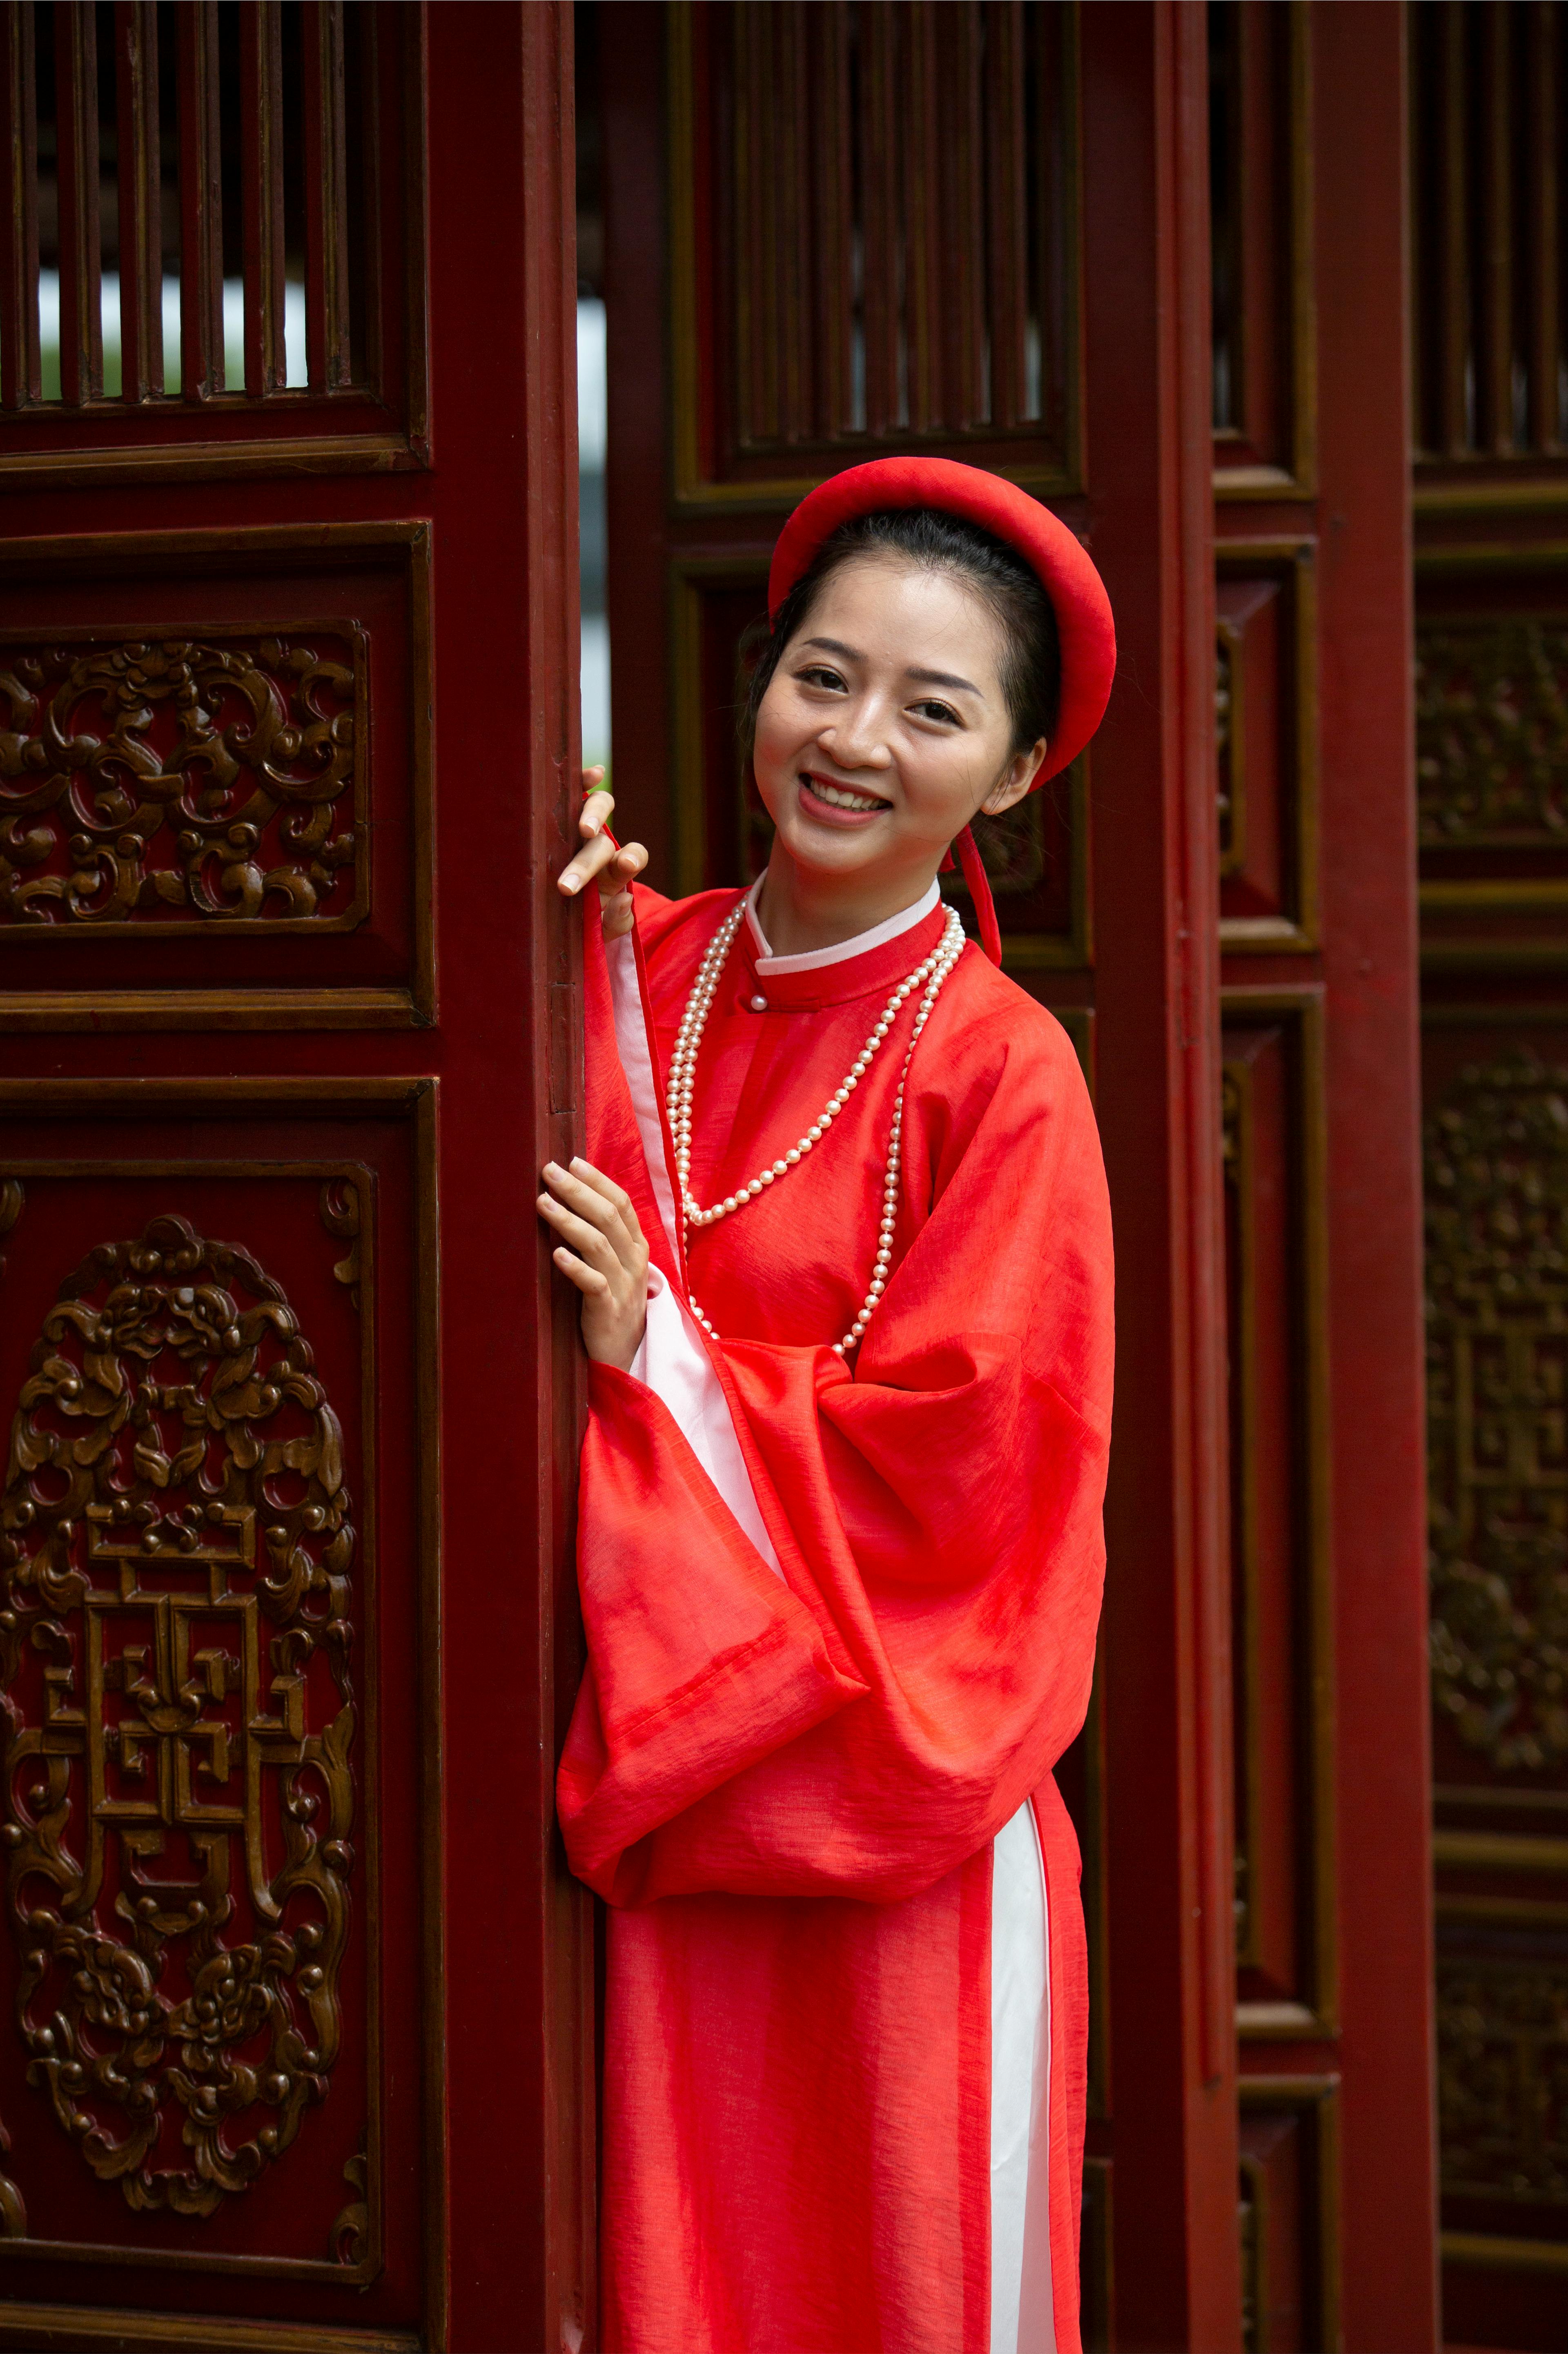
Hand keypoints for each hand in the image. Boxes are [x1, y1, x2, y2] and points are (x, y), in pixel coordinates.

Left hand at [538, 1157, 649, 1369]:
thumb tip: (568, 1199)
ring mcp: (623, 1286)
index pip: (622, 1203)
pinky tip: (555, 1253)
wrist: (621, 1355)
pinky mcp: (608, 1311)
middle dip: (578, 1190)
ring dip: (569, 1220)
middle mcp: (633, 1262)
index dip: (598, 1180)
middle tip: (549, 1172)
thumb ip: (600, 1236)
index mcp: (636, 1247)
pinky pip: (593, 1284)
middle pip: (609, 1216)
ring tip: (543, 1202)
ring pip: (599, 1244)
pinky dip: (574, 1266)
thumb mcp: (612, 1266)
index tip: (571, 1161)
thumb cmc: (609, 1303)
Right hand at [560, 766, 647, 940]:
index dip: (632, 858)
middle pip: (604, 844)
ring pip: (597, 807)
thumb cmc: (582, 923)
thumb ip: (616, 922)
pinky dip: (586, 781)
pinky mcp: (562, 815)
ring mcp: (582, 829)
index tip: (626, 864)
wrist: (554, 919)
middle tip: (567, 887)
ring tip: (583, 829)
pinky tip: (594, 773)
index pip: (633, 856)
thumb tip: (625, 899)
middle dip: (587, 865)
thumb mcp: (601, 932)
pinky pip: (577, 793)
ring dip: (592, 814)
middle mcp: (603, 847)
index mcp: (615, 873)